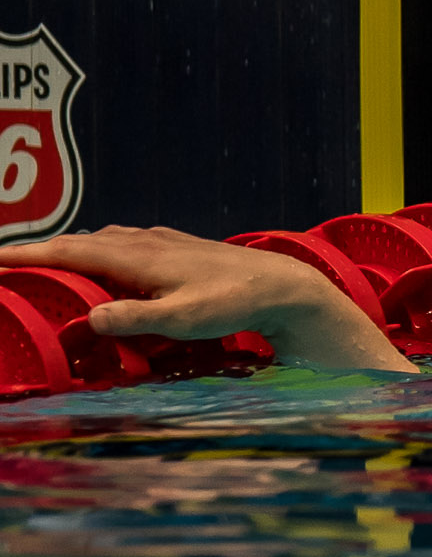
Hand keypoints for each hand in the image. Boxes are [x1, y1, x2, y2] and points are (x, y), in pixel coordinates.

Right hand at [0, 226, 411, 369]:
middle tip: (5, 261)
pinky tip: (101, 251)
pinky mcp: (175, 245)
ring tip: (41, 258)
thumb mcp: (183, 319)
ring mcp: (160, 240)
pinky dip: (98, 244)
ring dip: (68, 245)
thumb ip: (136, 318)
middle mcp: (143, 241)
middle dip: (38, 250)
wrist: (280, 283)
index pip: (69, 252)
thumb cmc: (233, 303)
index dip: (28, 256)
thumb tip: (91, 319)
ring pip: (100, 237)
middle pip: (77, 240)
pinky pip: (122, 239)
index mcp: (137, 257)